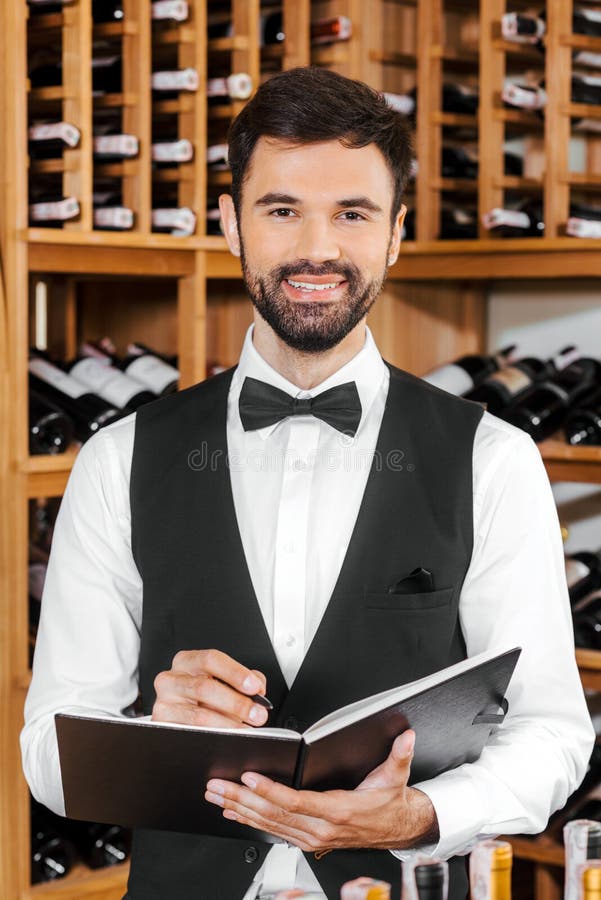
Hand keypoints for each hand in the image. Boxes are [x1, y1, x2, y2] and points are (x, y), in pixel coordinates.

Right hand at [152, 649, 269, 728]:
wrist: (182, 717)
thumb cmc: (205, 697)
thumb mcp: (224, 682)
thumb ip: (244, 681)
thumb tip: (258, 691)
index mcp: (187, 661)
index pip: (211, 659)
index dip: (235, 673)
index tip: (255, 687)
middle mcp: (171, 679)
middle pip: (204, 687)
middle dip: (236, 703)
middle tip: (257, 714)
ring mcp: (163, 703)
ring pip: (198, 715)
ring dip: (227, 724)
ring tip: (246, 730)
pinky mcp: (162, 726)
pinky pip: (189, 733)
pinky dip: (211, 738)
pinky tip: (226, 739)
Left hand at [205, 730, 438, 851]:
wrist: (397, 828)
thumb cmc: (390, 802)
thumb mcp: (396, 776)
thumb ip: (399, 755)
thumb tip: (406, 736)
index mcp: (338, 812)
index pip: (296, 801)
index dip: (270, 790)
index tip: (249, 777)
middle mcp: (321, 829)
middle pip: (273, 814)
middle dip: (242, 798)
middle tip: (218, 784)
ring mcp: (311, 837)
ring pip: (268, 824)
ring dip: (240, 808)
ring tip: (217, 794)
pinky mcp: (306, 839)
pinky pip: (273, 830)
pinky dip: (250, 819)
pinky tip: (234, 810)